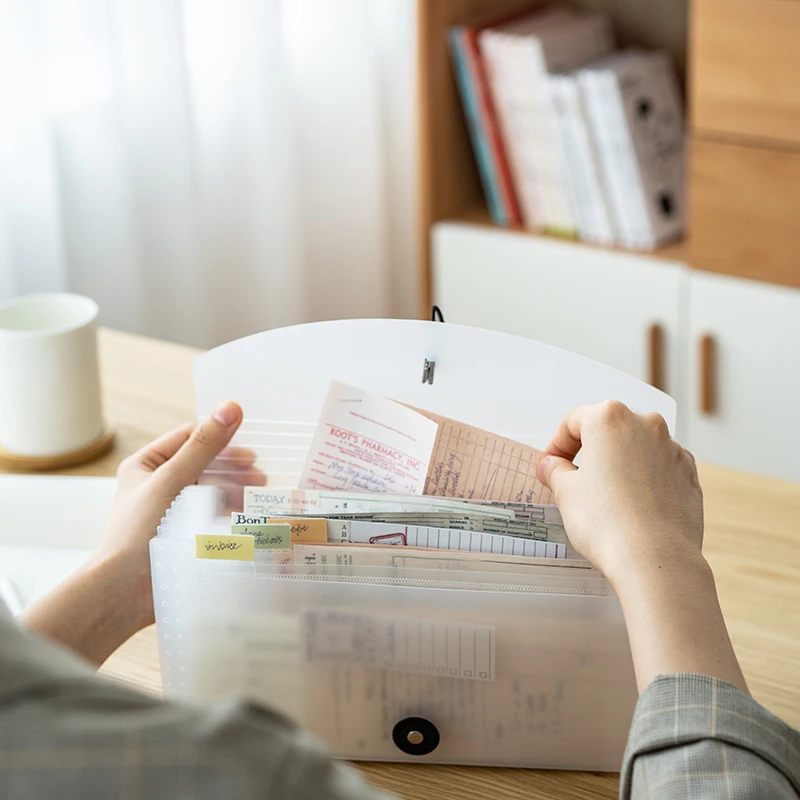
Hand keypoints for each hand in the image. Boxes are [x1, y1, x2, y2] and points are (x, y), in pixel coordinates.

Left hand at [100, 401, 265, 627]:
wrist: (125, 592)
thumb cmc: (139, 533)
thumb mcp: (171, 482)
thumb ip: (203, 446)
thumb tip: (230, 408)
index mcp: (147, 465)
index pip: (189, 438)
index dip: (219, 438)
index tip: (249, 448)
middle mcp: (158, 484)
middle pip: (205, 464)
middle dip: (233, 467)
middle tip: (259, 474)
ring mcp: (172, 510)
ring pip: (212, 489)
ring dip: (236, 489)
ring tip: (258, 493)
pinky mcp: (184, 533)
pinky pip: (213, 514)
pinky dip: (231, 511)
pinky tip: (248, 514)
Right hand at [537, 401, 746, 692]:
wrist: (658, 565)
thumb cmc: (606, 526)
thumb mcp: (566, 495)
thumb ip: (555, 472)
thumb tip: (552, 467)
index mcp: (609, 418)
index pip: (572, 421)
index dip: (555, 446)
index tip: (549, 472)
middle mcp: (645, 425)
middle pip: (604, 432)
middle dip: (585, 456)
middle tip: (569, 488)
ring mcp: (673, 452)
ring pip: (633, 453)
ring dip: (614, 471)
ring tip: (599, 506)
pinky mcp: (691, 479)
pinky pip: (658, 473)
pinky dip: (642, 486)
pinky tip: (629, 516)